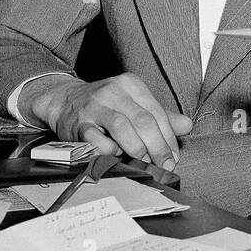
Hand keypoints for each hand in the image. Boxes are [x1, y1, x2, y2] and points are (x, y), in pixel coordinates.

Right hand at [20, 73, 191, 170]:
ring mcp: (94, 106)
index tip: (173, 157)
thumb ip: (160, 116)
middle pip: (144, 121)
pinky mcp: (78, 123)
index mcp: (131, 84)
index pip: (157, 113)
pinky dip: (110, 150)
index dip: (169, 138)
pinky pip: (97, 139)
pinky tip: (116, 156)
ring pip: (123, 128)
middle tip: (164, 165)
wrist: (63, 101)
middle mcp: (113, 91)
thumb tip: (187, 125)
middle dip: (157, 147)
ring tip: (143, 162)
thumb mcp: (134, 104)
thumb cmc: (105, 106)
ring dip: (137, 149)